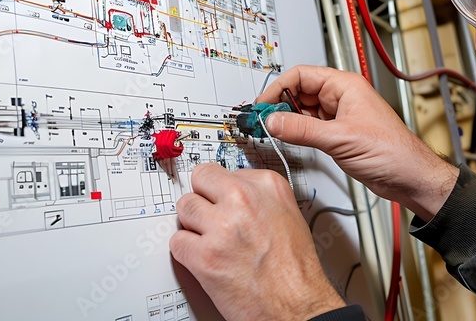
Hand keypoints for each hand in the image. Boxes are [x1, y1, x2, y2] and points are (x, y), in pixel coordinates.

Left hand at [170, 163, 344, 319]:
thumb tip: (232, 190)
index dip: (218, 189)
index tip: (217, 197)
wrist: (298, 306)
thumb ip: (259, 197)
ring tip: (209, 239)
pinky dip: (186, 252)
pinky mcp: (204, 256)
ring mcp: (222, 227)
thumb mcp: (288, 215)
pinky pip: (177, 241)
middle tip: (209, 216)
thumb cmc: (296, 269)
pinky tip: (205, 258)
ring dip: (192, 225)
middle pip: (199, 180)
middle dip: (202, 199)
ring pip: (183, 208)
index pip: (221, 170)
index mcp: (267, 186)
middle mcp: (244, 200)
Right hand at [259, 65, 458, 220]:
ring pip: (303, 110)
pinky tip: (288, 139)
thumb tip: (273, 121)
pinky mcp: (338, 134)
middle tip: (262, 120)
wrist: (408, 176)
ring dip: (287, 120)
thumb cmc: (391, 151)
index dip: (278, 88)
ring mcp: (339, 116)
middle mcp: (341, 97)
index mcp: (345, 86)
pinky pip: (310, 127)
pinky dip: (297, 132)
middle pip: (299, 92)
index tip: (261, 104)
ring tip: (271, 131)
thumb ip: (302, 130)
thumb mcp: (339, 138)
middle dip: (279, 104)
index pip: (302, 75)